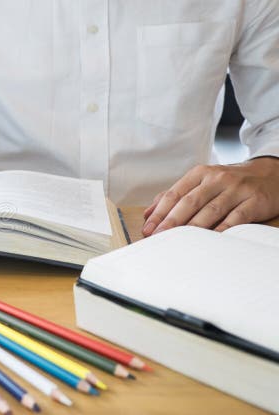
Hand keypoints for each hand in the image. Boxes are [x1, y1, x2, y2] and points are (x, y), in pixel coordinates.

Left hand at [142, 157, 278, 235]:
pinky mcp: (254, 201)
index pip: (174, 194)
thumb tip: (148, 213)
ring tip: (178, 241)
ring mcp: (237, 189)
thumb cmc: (230, 182)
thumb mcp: (202, 181)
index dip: (159, 213)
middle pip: (190, 202)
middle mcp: (217, 179)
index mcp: (200, 174)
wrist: (270, 174)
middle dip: (171, 221)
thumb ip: (175, 195)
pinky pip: (236, 218)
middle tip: (159, 236)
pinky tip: (211, 239)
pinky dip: (223, 229)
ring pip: (211, 210)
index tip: (148, 228)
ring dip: (192, 227)